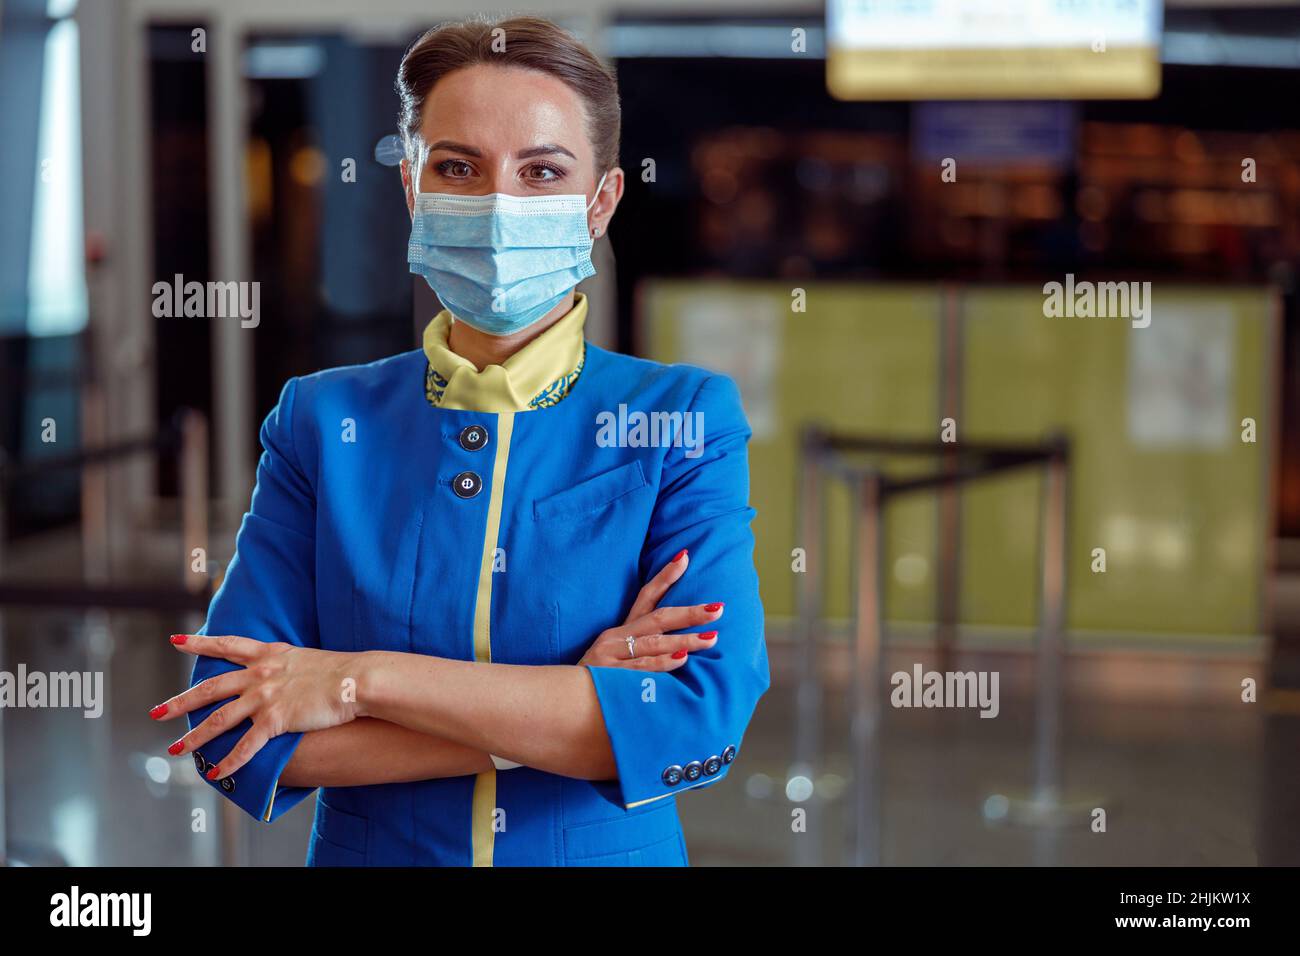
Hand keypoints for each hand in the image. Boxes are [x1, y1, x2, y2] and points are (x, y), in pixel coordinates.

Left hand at [151, 634, 359, 779]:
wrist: (357, 680)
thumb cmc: (342, 671)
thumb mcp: (308, 658)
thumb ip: (289, 665)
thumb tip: (287, 671)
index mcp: (269, 655)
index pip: (227, 646)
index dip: (200, 644)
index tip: (176, 643)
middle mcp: (261, 674)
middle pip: (211, 688)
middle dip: (180, 702)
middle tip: (156, 712)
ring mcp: (266, 697)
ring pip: (219, 719)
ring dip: (195, 737)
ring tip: (176, 750)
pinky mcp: (276, 720)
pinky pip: (246, 746)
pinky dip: (229, 762)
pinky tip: (215, 772)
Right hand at [577, 549, 723, 671]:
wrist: (560, 700)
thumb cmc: (595, 680)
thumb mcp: (615, 657)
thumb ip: (644, 649)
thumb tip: (680, 642)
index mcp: (620, 630)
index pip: (646, 596)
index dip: (665, 576)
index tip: (685, 556)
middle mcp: (617, 639)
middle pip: (658, 619)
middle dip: (690, 613)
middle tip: (718, 609)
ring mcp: (614, 658)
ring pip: (654, 644)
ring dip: (685, 640)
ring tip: (711, 638)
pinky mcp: (611, 678)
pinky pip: (643, 669)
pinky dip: (663, 664)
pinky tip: (682, 660)